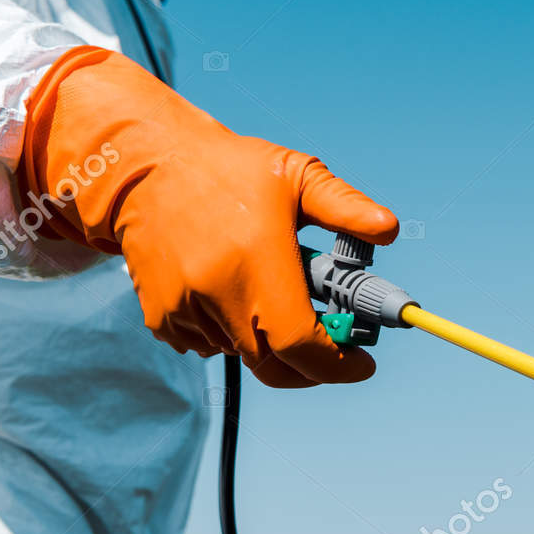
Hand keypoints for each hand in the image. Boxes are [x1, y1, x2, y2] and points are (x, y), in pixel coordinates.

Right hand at [19, 47, 397, 386]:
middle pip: (275, 365)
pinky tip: (235, 292)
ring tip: (274, 291)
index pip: (300, 343)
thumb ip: (345, 207)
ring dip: (270, 342)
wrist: (144, 167)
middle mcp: (217, 292)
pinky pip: (211, 347)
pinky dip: (235, 334)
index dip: (337, 365)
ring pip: (245, 355)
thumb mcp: (296, 175)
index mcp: (257, 260)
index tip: (363, 364)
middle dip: (312, 365)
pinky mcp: (161, 318)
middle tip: (335, 347)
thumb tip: (389, 230)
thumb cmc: (231, 170)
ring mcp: (184, 309)